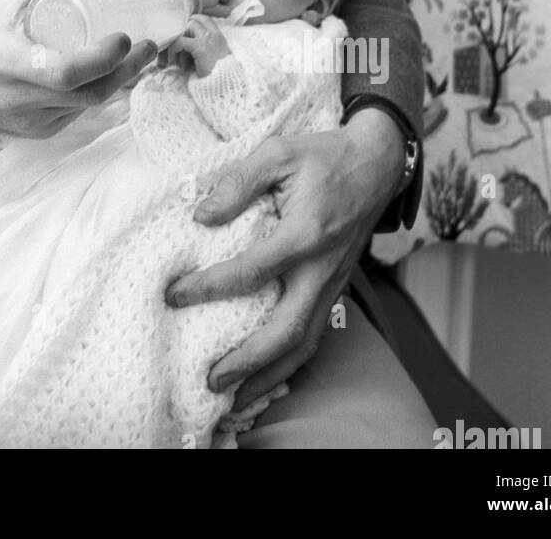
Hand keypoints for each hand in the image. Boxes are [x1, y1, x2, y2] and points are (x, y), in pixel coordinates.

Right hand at [0, 0, 157, 163]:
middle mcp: (23, 100)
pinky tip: (115, 73)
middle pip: (89, 93)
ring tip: (142, 55)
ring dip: (120, 81)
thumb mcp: (7, 1)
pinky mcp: (42, 131)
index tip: (124, 36)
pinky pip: (80, 111)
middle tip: (150, 44)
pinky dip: (100, 91)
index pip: (64, 71)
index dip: (100, 58)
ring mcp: (35, 121)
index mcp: (10, 65)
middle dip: (128, 70)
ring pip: (89, 105)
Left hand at [164, 108, 403, 410]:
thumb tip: (202, 215)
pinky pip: (314, 333)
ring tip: (235, 397)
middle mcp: (321, 269)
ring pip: (305, 343)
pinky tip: (264, 372)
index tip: (174, 295)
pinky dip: (289, 360)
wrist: (376, 165)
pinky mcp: (334, 288)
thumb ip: (238, 182)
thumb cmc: (324, 156)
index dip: (209, 287)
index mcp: (305, 235)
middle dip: (248, 362)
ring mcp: (332, 284)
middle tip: (210, 378)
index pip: (251, 273)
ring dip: (270, 373)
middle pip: (287, 331)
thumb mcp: (278, 153)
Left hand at [168, 15, 232, 79]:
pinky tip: (175, 61)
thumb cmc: (216, 75)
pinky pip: (180, 41)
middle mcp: (214, 34)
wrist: (223, 86)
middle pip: (192, 22)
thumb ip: (203, 45)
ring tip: (181, 61)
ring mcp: (208, 38)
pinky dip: (174, 50)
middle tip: (181, 51)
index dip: (191, 25)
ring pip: (185, 29)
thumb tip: (185, 40)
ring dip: (179, 44)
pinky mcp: (200, 47)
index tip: (185, 39)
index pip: (203, 19)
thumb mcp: (212, 57)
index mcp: (218, 36)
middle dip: (184, 35)